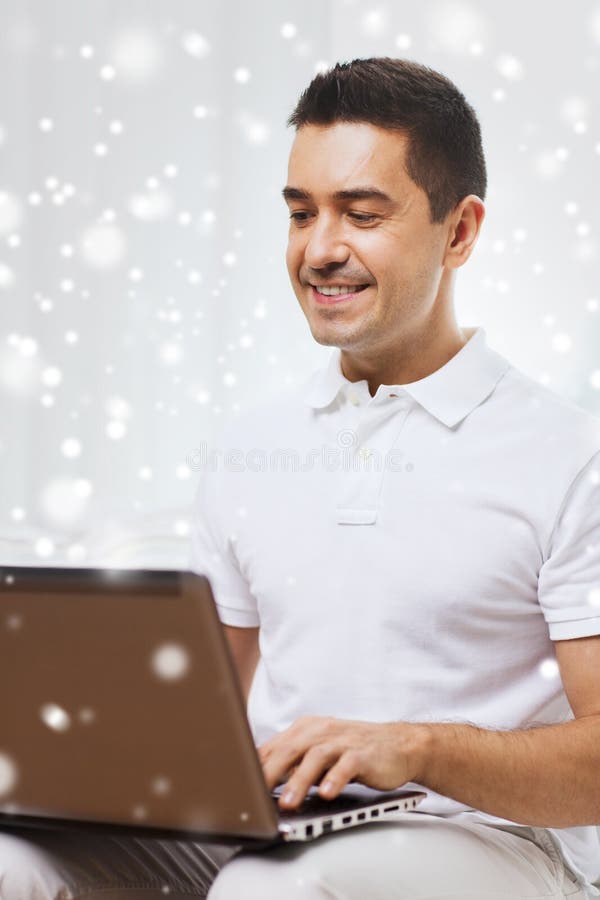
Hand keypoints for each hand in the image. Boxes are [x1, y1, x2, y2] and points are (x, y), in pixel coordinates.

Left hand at [258, 715, 426, 810]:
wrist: (399, 744)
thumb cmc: (353, 751)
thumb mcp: (318, 752)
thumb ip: (293, 763)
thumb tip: (260, 782)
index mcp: (306, 729)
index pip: (274, 747)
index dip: (254, 766)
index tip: (238, 785)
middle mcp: (321, 731)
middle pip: (290, 749)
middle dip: (269, 772)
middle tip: (254, 794)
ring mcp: (342, 741)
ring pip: (315, 758)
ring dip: (299, 781)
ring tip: (288, 803)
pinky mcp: (363, 754)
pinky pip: (347, 766)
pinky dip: (335, 779)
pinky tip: (327, 793)